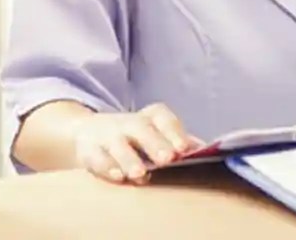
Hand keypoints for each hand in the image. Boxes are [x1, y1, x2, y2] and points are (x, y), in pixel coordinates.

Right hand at [71, 103, 203, 184]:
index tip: (183, 149)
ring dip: (129, 159)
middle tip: (167, 158)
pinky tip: (117, 176)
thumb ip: (180, 143)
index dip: (174, 132)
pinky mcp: (89, 149)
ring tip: (140, 174)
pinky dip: (106, 166)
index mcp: (150, 118)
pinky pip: (96, 157)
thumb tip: (206, 150)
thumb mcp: (157, 135)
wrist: (89, 132)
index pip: (163, 119)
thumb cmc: (136, 137)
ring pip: (118, 145)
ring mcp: (108, 135)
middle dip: (155, 143)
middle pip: (142, 128)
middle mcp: (129, 123)